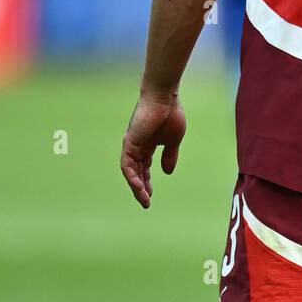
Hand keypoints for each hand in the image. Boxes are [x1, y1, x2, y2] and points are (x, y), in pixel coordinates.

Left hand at [120, 92, 186, 208]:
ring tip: (144, 200)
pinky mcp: (129, 143)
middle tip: (146, 202)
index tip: (151, 195)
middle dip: (140, 188)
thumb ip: (170, 156)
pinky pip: (127, 165)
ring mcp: (131, 145)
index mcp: (147, 145)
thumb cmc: (170, 114)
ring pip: (130, 171)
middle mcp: (137, 146)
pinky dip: (132, 177)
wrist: (165, 98)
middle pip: (135, 172)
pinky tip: (139, 187)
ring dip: (136, 187)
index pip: (144, 168)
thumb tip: (167, 172)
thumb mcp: (173, 141)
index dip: (146, 182)